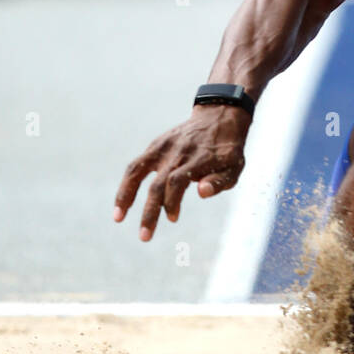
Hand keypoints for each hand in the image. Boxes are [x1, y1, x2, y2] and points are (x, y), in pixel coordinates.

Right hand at [113, 105, 250, 240]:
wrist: (219, 116)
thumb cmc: (228, 149)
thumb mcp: (235, 165)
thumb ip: (220, 181)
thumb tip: (201, 193)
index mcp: (198, 158)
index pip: (178, 181)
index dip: (172, 202)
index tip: (173, 218)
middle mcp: (177, 152)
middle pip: (158, 184)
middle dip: (149, 212)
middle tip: (145, 237)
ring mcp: (164, 147)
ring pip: (137, 171)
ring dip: (126, 195)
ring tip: (118, 218)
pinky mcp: (156, 145)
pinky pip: (136, 166)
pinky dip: (126, 185)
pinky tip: (121, 205)